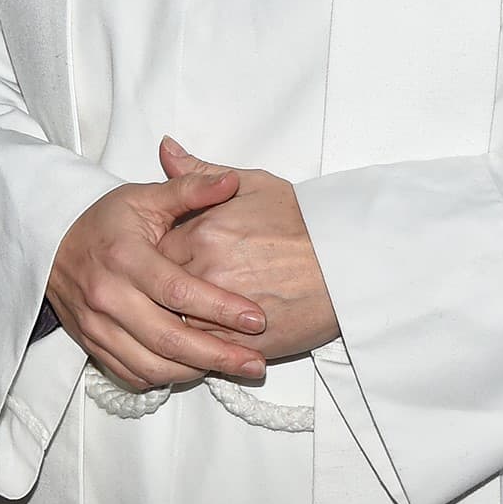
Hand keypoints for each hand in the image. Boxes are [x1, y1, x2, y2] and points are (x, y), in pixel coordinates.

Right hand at [47, 169, 268, 391]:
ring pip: (150, 365)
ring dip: (194, 372)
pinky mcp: (92, 345)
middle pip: (168, 339)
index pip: (179, 291)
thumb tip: (231, 181)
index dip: (220, 307)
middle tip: (255, 362)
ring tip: (232, 367)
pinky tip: (193, 370)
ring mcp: (98, 326)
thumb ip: (190, 189)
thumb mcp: (145, 197)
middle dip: (217, 355)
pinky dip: (164, 377)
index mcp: (126, 258)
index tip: (257, 318)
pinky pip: (131, 374)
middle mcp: (109, 297)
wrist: (51, 245)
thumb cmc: (106, 220)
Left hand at [156, 139, 339, 359]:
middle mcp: (207, 272)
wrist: (348, 261)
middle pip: (160, 291)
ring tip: (184, 318)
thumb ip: (201, 173)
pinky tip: (204, 340)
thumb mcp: (253, 184)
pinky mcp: (240, 343)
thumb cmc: (303, 221)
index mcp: (204, 232)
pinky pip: (202, 354)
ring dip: (176, 323)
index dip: (157, 258)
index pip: (154, 251)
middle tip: (165, 292)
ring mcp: (222, 312)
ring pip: (176, 326)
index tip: (164, 261)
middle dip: (160, 293)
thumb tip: (166, 150)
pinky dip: (198, 349)